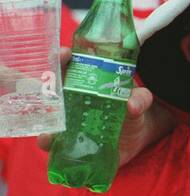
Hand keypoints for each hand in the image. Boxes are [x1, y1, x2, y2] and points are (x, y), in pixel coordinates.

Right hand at [35, 48, 167, 161]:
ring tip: (46, 107)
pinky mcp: (67, 141)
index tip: (64, 54)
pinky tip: (47, 139)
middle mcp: (72, 99)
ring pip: (46, 114)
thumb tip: (131, 105)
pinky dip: (46, 140)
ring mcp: (68, 120)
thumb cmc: (132, 111)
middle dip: (45, 82)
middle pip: (50, 86)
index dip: (63, 57)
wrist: (136, 138)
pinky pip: (51, 140)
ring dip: (42, 114)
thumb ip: (141, 99)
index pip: (69, 65)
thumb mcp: (139, 100)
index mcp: (86, 82)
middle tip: (49, 81)